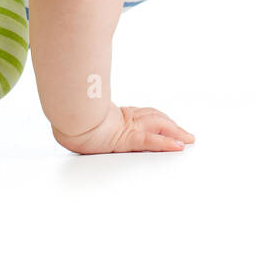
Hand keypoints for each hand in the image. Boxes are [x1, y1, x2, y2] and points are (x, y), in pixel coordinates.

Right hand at [51, 102, 195, 153]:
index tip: (168, 124)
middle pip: (155, 118)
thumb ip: (89, 117)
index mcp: (117, 115)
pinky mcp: (128, 138)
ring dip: (175, 133)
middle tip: (185, 134)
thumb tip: (79, 108)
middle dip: (172, 126)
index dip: (158, 119)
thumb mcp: (84, 119)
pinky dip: (167, 143)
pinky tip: (178, 146)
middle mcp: (126, 119)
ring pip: (159, 126)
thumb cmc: (72, 117)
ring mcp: (128, 127)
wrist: (68, 119)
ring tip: (187, 140)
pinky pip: (152, 141)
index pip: (143, 114)